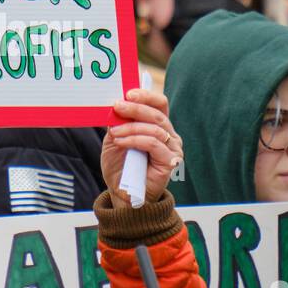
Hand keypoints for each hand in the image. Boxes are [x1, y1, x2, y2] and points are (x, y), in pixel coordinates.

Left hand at [101, 88, 182, 206]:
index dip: (146, 96)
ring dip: (131, 127)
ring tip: (115, 132)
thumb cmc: (120, 167)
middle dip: (136, 108)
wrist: (122, 193)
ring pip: (155, 128)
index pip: (159, 104)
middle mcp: (169, 135)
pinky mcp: (170, 161)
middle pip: (157, 114)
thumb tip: (116, 106)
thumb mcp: (115, 139)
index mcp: (158, 126)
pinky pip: (154, 144)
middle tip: (117, 106)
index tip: (128, 93)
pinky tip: (121, 142)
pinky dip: (135, 140)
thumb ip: (118, 122)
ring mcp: (172, 148)